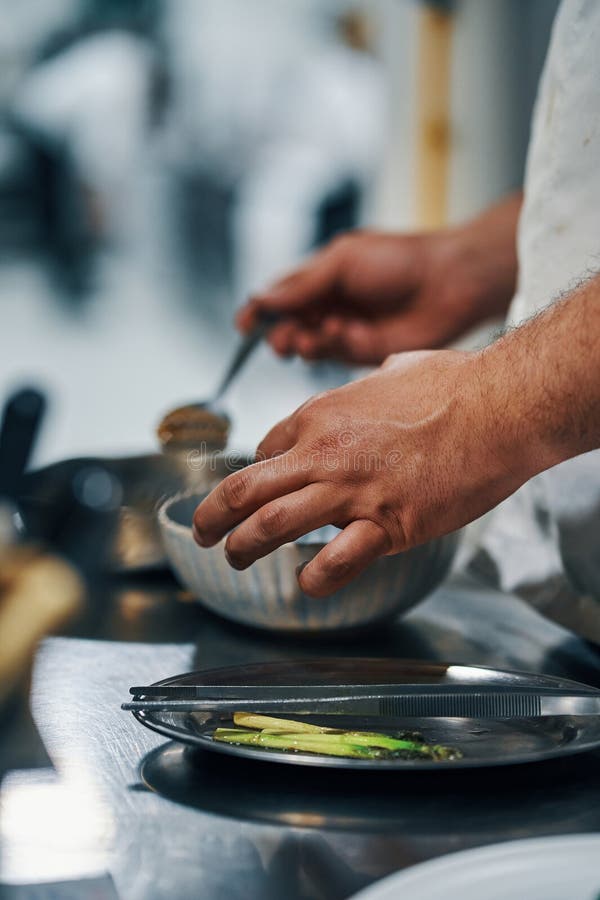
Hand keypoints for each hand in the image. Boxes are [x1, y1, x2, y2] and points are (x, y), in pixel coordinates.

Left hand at [193, 350, 528, 596]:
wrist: (498, 407)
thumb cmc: (455, 384)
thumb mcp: (396, 368)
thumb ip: (374, 380)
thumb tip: (380, 376)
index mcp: (321, 415)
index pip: (265, 451)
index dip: (253, 476)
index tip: (253, 491)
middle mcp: (323, 452)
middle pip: (246, 490)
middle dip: (214, 516)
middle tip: (204, 533)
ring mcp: (351, 490)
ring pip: (273, 525)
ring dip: (245, 547)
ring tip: (235, 559)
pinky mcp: (386, 524)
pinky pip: (335, 561)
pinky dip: (313, 578)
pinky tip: (306, 585)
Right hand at [236, 194, 520, 364]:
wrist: (448, 283)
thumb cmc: (398, 260)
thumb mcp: (342, 262)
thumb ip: (302, 285)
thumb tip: (261, 299)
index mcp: (321, 276)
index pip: (279, 295)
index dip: (258, 310)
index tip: (243, 324)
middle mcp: (329, 304)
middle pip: (287, 325)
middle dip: (278, 333)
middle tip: (281, 338)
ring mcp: (344, 330)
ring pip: (306, 344)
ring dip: (301, 342)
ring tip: (308, 337)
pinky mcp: (362, 352)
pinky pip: (332, 355)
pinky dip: (330, 346)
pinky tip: (343, 332)